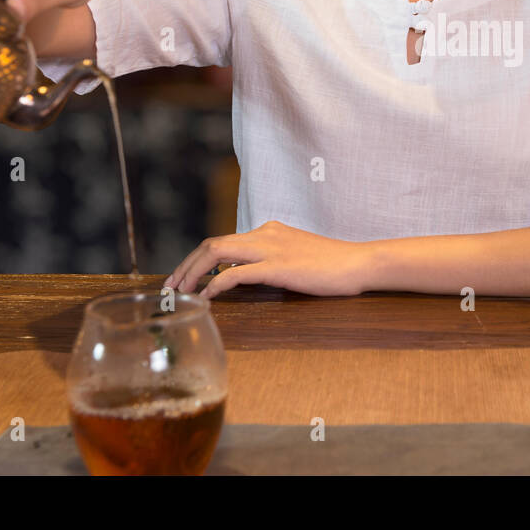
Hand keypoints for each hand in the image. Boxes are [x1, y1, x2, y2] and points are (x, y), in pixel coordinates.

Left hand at [164, 221, 373, 298]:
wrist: (359, 263)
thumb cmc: (333, 266)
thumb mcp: (297, 257)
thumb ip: (272, 262)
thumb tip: (245, 278)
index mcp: (269, 231)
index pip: (223, 241)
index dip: (197, 259)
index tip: (184, 278)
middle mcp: (265, 234)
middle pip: (212, 243)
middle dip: (185, 265)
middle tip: (170, 287)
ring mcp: (271, 248)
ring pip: (216, 252)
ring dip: (192, 273)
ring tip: (179, 293)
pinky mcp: (277, 266)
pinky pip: (234, 273)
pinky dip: (215, 285)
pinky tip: (206, 298)